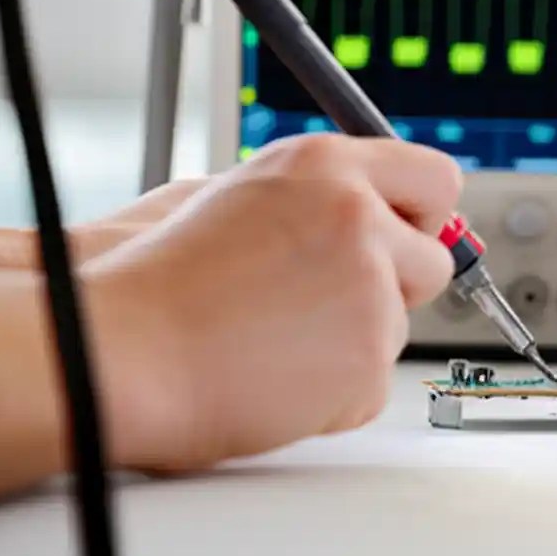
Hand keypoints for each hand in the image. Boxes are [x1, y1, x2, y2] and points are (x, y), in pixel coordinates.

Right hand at [84, 134, 462, 471]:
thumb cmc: (159, 281)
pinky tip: (275, 375)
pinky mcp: (369, 360)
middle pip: (435, 258)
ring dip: (354, 337)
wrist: (121, 353)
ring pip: (399, 324)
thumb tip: (375, 208)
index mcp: (327, 166)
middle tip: (329, 300)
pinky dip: (335, 389)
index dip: (422, 214)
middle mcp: (360, 218)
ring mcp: (371, 290)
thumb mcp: (240, 195)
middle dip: (397, 283)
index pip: (434, 177)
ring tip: (273, 337)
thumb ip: (318, 196)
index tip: (409, 235)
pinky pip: (373, 380)